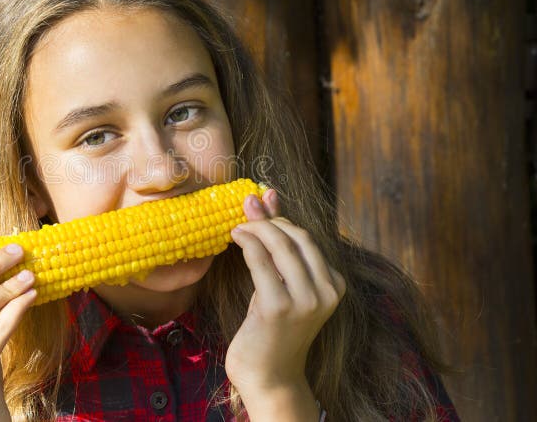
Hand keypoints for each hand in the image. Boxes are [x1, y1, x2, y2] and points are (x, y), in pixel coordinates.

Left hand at [225, 190, 344, 416]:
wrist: (270, 378)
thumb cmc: (273, 329)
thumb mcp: (280, 284)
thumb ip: (278, 244)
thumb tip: (268, 193)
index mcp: (335, 284)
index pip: (307, 237)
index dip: (280, 217)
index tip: (257, 203)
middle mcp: (327, 291)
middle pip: (297, 236)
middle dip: (268, 219)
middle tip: (244, 210)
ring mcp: (305, 300)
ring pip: (280, 245)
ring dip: (255, 228)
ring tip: (237, 226)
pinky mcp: (279, 307)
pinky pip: (261, 261)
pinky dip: (247, 242)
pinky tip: (235, 237)